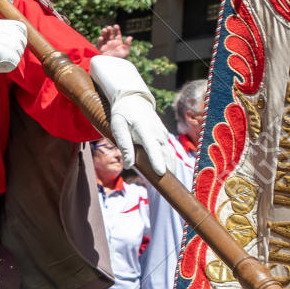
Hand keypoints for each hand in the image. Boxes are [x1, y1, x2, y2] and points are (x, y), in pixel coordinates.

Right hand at [0, 19, 27, 78]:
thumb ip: (1, 37)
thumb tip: (17, 44)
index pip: (21, 27)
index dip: (20, 39)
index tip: (10, 49)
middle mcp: (1, 29)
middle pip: (22, 40)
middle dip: (16, 52)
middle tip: (1, 59)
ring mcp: (2, 39)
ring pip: (19, 52)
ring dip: (9, 61)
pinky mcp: (2, 51)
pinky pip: (14, 62)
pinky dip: (6, 68)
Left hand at [90, 55, 168, 175]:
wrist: (134, 100)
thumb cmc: (122, 115)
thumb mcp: (117, 127)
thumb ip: (124, 145)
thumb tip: (128, 165)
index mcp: (145, 130)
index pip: (153, 148)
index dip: (157, 161)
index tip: (162, 173)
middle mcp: (157, 133)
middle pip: (166, 155)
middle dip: (168, 171)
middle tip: (169, 188)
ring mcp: (162, 135)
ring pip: (170, 155)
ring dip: (171, 169)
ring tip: (171, 186)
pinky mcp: (163, 138)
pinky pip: (168, 153)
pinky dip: (169, 164)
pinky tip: (169, 176)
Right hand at [97, 25, 131, 57]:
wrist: (111, 67)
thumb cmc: (119, 60)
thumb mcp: (125, 52)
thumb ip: (127, 44)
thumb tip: (130, 37)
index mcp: (118, 44)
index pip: (117, 35)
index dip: (117, 30)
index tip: (115, 26)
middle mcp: (112, 44)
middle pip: (110, 35)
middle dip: (109, 30)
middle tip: (109, 27)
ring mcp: (106, 46)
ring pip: (104, 37)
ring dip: (104, 33)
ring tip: (105, 30)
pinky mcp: (101, 50)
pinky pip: (99, 43)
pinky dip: (100, 40)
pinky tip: (101, 38)